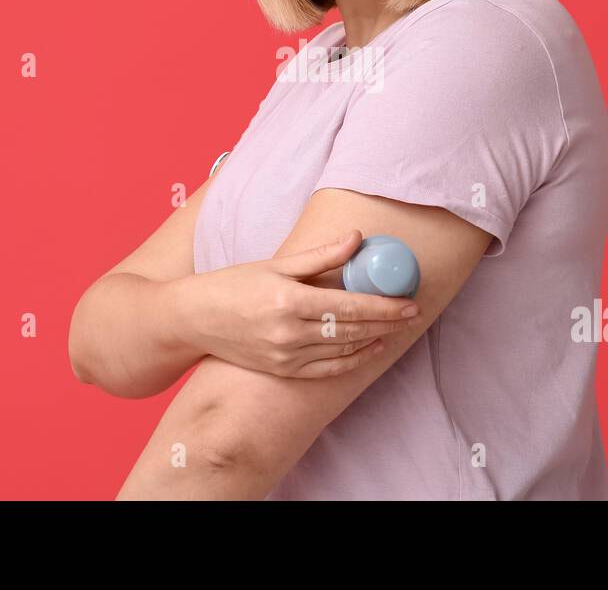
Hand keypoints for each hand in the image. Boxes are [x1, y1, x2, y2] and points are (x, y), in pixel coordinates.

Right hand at [183, 229, 422, 377]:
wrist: (194, 319)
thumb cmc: (233, 285)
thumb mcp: (276, 265)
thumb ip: (319, 256)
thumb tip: (356, 237)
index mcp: (289, 301)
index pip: (350, 306)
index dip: (384, 306)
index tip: (409, 302)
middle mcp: (289, 333)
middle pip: (352, 331)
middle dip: (387, 323)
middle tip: (413, 314)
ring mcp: (285, 357)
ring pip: (342, 352)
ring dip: (374, 341)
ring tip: (397, 329)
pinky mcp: (281, 371)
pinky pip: (325, 371)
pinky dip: (351, 362)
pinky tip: (368, 349)